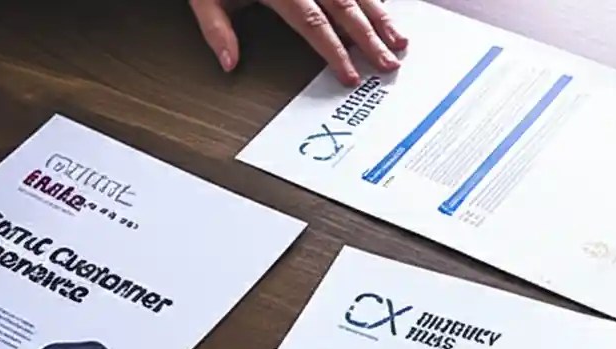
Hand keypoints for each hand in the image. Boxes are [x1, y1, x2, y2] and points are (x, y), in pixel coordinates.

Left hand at [190, 0, 408, 86]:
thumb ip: (216, 28)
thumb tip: (229, 62)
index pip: (312, 24)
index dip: (333, 52)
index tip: (349, 74)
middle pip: (344, 8)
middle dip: (369, 39)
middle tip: (388, 63)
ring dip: (380, 15)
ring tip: (399, 39)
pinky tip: (386, 4)